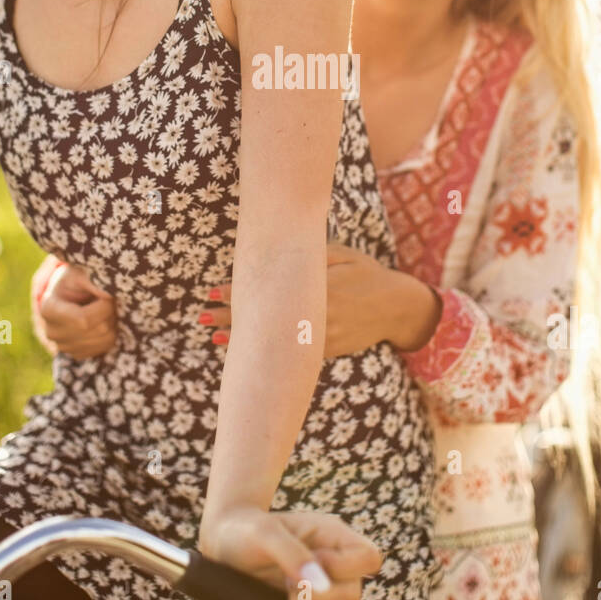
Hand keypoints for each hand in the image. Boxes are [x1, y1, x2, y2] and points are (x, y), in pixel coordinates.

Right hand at [31, 260, 117, 358]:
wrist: (71, 292)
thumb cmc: (76, 278)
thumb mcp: (81, 272)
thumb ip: (92, 280)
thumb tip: (107, 295)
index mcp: (49, 309)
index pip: (83, 319)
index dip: (103, 307)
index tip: (107, 293)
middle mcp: (52, 332)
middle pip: (98, 329)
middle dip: (110, 312)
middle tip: (108, 299)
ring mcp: (63, 346)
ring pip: (106, 338)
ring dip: (113, 321)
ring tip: (105, 307)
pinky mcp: (77, 354)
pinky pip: (106, 346)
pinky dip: (112, 332)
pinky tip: (102, 319)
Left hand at [197, 505, 382, 599]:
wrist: (225, 542)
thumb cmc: (245, 530)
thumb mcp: (263, 533)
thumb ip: (291, 554)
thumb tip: (320, 585)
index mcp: (332, 535)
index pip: (369, 557)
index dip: (345, 568)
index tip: (312, 561)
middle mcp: (334, 558)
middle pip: (355, 590)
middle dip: (323, 596)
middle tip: (291, 583)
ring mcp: (324, 582)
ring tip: (287, 591)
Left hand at [202, 243, 438, 357]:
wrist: (397, 308)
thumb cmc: (367, 273)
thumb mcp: (343, 255)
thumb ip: (314, 254)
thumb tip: (280, 245)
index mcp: (317, 285)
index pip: (269, 289)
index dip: (240, 291)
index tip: (214, 292)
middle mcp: (317, 312)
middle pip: (267, 317)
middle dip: (232, 317)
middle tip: (202, 317)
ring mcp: (322, 334)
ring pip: (276, 339)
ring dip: (244, 339)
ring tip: (213, 337)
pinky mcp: (327, 349)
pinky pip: (291, 353)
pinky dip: (267, 353)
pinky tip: (245, 355)